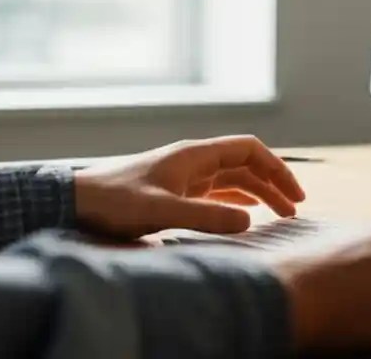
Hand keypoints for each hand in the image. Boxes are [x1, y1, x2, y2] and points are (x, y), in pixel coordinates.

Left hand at [73, 135, 305, 238]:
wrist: (76, 202)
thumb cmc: (114, 201)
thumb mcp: (162, 210)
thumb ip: (205, 216)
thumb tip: (249, 220)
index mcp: (195, 155)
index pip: (249, 150)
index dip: (276, 168)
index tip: (294, 193)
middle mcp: (194, 161)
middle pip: (246, 165)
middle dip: (273, 184)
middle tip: (295, 209)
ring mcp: (184, 176)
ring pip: (232, 179)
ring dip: (258, 194)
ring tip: (279, 215)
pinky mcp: (174, 192)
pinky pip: (216, 192)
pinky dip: (236, 202)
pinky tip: (243, 216)